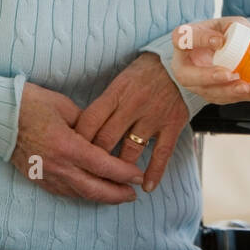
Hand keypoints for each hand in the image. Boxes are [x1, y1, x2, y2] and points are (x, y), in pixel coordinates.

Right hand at [11, 82, 145, 202]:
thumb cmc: (31, 104)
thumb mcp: (66, 107)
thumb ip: (87, 124)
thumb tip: (101, 135)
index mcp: (67, 146)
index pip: (104, 166)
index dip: (124, 174)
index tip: (139, 176)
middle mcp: (57, 166)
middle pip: (94, 188)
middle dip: (117, 194)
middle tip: (134, 194)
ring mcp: (46, 175)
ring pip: (79, 194)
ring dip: (101, 197)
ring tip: (118, 196)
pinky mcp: (37, 179)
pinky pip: (64, 192)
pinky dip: (82, 194)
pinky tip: (92, 192)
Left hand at [73, 51, 187, 192]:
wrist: (180, 63)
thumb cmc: (144, 73)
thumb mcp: (120, 81)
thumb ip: (104, 105)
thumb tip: (84, 132)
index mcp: (116, 92)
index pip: (89, 121)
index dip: (77, 141)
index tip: (69, 154)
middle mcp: (133, 105)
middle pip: (106, 139)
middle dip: (93, 158)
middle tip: (86, 172)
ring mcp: (154, 117)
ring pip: (130, 150)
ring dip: (119, 168)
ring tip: (110, 182)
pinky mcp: (173, 124)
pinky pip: (162, 153)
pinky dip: (154, 172)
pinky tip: (146, 186)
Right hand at [169, 16, 249, 106]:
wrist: (237, 48)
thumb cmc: (227, 33)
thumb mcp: (230, 23)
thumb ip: (235, 27)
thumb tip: (243, 39)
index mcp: (185, 40)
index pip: (181, 39)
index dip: (198, 40)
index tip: (220, 41)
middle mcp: (185, 65)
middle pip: (186, 76)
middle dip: (207, 76)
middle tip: (228, 74)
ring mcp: (197, 83)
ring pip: (207, 92)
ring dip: (227, 91)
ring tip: (245, 86)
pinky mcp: (213, 94)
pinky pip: (225, 99)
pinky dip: (243, 97)